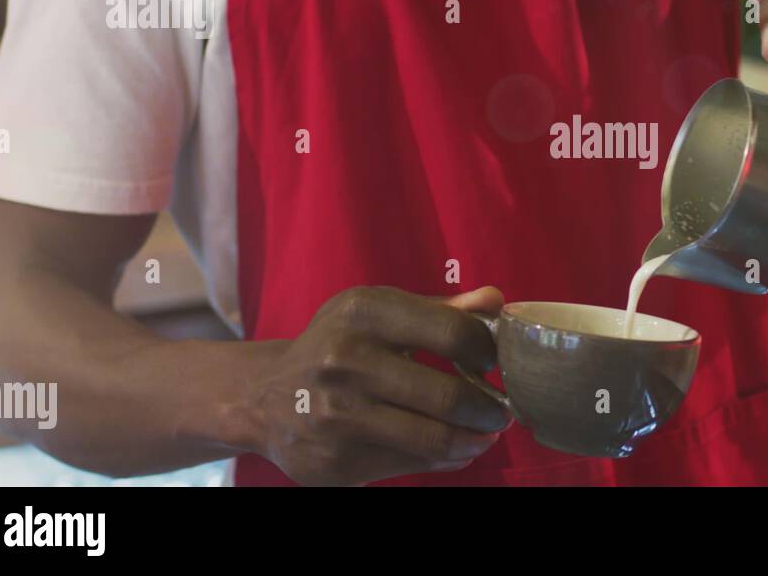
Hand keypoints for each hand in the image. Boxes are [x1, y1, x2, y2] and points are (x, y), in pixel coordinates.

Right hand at [249, 285, 512, 485]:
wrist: (264, 396)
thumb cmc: (339, 346)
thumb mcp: (380, 313)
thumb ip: (441, 310)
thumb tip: (497, 302)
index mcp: (363, 312)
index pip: (453, 333)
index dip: (488, 352)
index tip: (497, 364)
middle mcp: (345, 361)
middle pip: (448, 395)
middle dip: (489, 409)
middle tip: (503, 413)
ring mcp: (337, 414)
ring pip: (434, 439)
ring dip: (474, 440)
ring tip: (486, 435)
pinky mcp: (334, 460)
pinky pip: (411, 464)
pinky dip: (445, 459)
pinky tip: (455, 450)